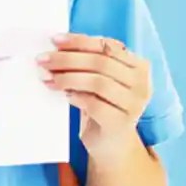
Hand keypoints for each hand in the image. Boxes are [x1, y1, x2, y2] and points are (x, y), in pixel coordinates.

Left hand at [39, 33, 151, 163]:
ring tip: (49, 78)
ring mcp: (135, 104)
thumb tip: (57, 49)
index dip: (79, 41)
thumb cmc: (104, 105)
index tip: (54, 40)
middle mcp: (141, 83)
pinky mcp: (122, 123)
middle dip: (68, 59)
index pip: (106, 46)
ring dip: (68, 78)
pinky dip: (77, 97)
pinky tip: (66, 95)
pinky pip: (95, 104)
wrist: (113, 145)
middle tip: (43, 60)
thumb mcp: (100, 79)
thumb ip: (88, 62)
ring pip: (98, 82)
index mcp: (138, 66)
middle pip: (100, 62)